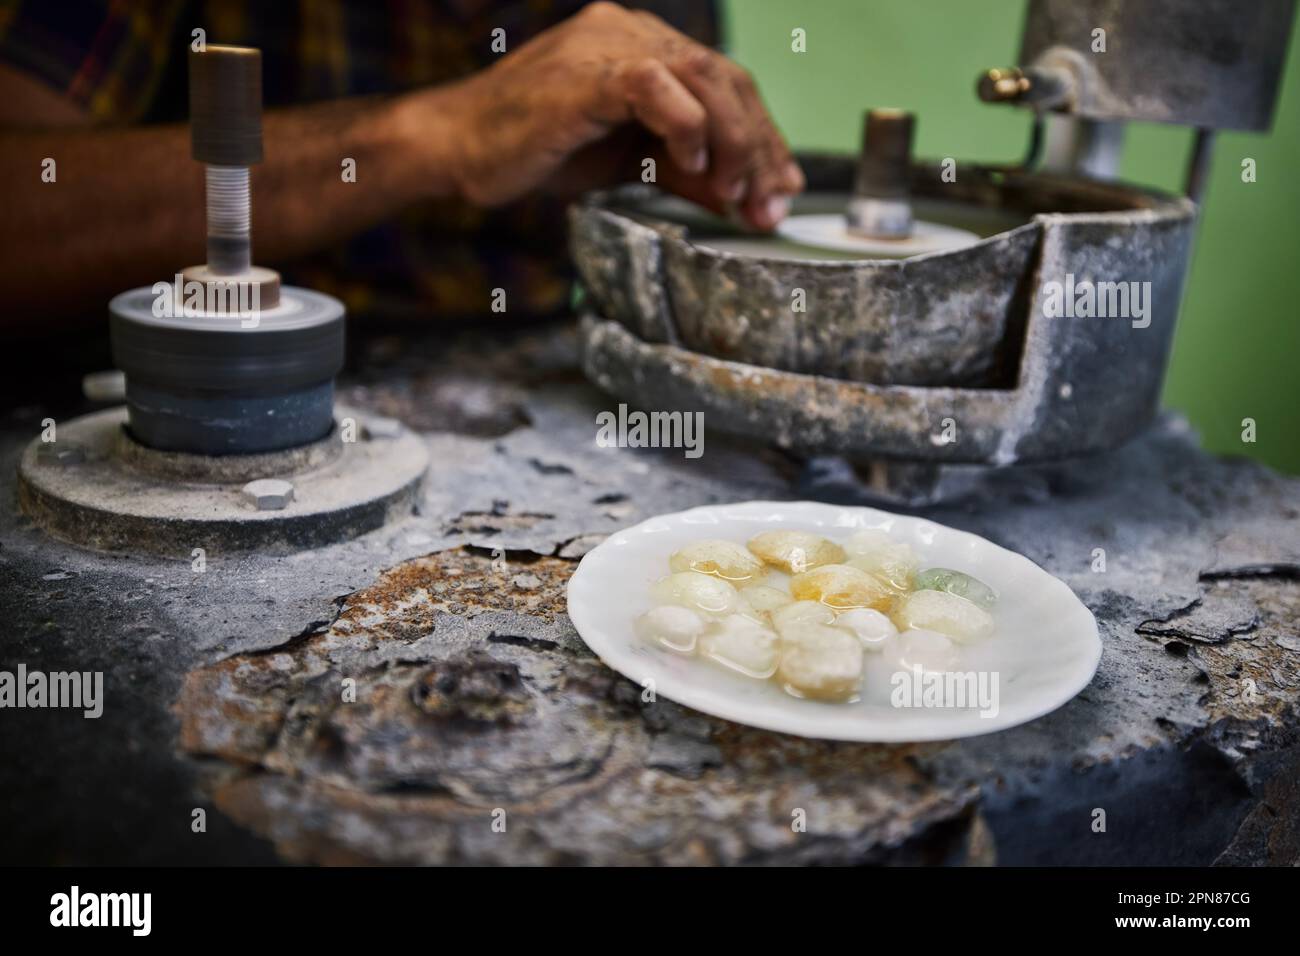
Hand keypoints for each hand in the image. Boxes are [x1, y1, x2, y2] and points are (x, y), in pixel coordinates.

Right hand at [412, 1, 803, 228]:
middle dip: (758, 146)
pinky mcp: (585, 73)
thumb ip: (685, 171)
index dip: (762, 138)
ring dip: (733, 140)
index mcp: (643, 48)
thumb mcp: (628, 165)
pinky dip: (686, 125)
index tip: (780, 189)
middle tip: (768, 202)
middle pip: (725, 79)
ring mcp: (608, 46)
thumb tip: (741, 198)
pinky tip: (691, 164)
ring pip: (703, 77)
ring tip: (735, 191)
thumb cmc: (534, 151)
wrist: (458, 149)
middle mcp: (631, 33)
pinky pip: (655, 85)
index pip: (725, 85)